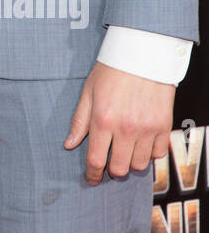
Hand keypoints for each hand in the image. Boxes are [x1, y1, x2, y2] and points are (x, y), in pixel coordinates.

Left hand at [64, 61, 173, 184]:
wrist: (143, 54)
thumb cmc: (112, 70)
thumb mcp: (88, 92)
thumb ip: (80, 120)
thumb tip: (69, 144)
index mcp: (103, 120)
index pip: (96, 160)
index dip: (92, 174)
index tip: (92, 178)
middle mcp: (126, 129)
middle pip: (119, 169)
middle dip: (111, 170)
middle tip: (109, 161)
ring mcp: (147, 129)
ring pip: (139, 165)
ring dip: (130, 162)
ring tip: (126, 149)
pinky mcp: (163, 126)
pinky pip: (157, 154)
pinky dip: (149, 153)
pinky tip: (142, 141)